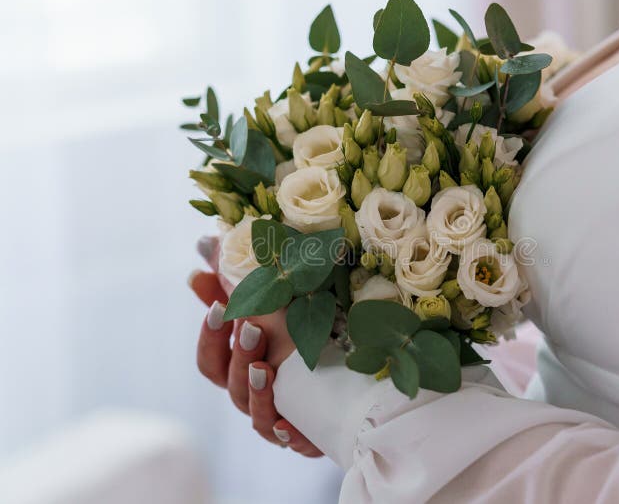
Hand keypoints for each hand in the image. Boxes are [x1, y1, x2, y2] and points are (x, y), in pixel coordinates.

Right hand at [190, 237, 322, 456]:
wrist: (349, 383)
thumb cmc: (303, 341)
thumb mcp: (272, 306)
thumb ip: (235, 282)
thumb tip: (204, 243)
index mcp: (239, 369)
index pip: (209, 360)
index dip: (210, 336)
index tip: (217, 306)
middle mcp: (251, 394)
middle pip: (229, 383)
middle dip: (238, 355)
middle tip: (253, 327)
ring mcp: (275, 416)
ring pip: (252, 412)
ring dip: (257, 388)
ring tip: (267, 367)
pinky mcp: (301, 435)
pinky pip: (288, 441)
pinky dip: (286, 432)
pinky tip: (288, 423)